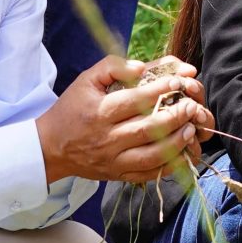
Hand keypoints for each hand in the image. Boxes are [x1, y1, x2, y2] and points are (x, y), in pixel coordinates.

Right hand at [37, 55, 208, 183]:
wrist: (50, 147)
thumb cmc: (72, 108)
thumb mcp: (86, 80)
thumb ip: (113, 67)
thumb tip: (142, 67)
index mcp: (100, 112)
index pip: (136, 101)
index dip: (161, 90)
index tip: (179, 82)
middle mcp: (107, 139)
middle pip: (148, 129)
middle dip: (175, 116)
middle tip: (192, 105)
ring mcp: (114, 160)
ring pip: (152, 155)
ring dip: (176, 142)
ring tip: (190, 128)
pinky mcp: (118, 175)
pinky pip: (148, 174)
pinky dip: (169, 166)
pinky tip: (182, 152)